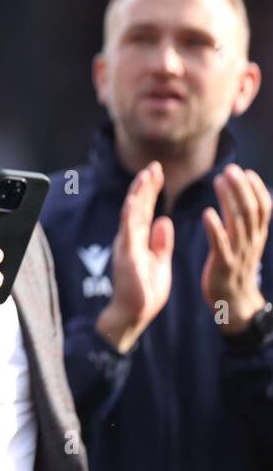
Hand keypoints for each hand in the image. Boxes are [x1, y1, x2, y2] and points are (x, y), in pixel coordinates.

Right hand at [97, 162, 172, 352]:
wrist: (133, 314)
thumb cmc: (144, 292)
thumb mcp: (159, 262)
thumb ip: (160, 242)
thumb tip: (164, 221)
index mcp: (137, 239)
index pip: (144, 209)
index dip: (150, 190)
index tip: (157, 172)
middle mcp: (129, 238)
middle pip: (136, 206)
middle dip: (145, 185)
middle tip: (154, 166)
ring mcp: (126, 245)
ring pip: (131, 212)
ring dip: (139, 193)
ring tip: (147, 176)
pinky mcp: (127, 254)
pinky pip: (129, 229)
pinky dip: (132, 213)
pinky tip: (138, 199)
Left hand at [202, 165, 269, 333]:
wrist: (234, 302)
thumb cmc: (235, 268)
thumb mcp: (246, 244)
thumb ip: (246, 223)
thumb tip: (247, 197)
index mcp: (256, 236)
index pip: (262, 209)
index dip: (256, 189)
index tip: (246, 171)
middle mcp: (251, 242)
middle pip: (250, 210)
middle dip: (241, 188)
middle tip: (230, 169)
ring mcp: (238, 253)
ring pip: (237, 222)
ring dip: (228, 199)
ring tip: (219, 180)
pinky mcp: (223, 264)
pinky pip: (221, 244)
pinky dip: (215, 228)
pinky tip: (207, 213)